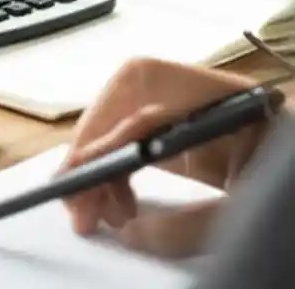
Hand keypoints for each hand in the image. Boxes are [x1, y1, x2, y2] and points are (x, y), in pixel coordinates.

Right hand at [61, 58, 276, 257]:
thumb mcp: (255, 217)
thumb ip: (192, 228)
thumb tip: (129, 232)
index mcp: (238, 103)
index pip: (148, 97)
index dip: (107, 133)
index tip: (83, 175)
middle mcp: (214, 99)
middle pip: (127, 96)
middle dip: (91, 144)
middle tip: (73, 196)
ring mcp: (204, 119)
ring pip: (127, 119)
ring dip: (101, 163)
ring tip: (97, 213)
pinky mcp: (200, 145)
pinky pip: (142, 145)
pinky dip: (120, 172)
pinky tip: (120, 205)